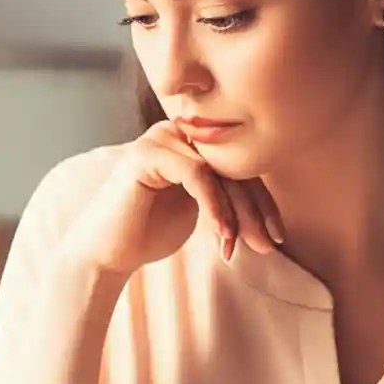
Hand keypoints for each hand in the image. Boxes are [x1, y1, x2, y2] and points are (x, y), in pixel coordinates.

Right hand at [58, 121, 285, 276]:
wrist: (107, 252)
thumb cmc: (149, 233)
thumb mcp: (200, 211)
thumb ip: (227, 197)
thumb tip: (272, 214)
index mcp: (190, 141)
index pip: (238, 165)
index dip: (262, 202)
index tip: (277, 235)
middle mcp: (176, 132)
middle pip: (232, 165)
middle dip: (253, 210)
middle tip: (268, 244)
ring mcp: (159, 138)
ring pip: (218, 171)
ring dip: (235, 213)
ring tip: (239, 246)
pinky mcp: (146, 154)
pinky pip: (196, 174)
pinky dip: (214, 206)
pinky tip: (222, 234)